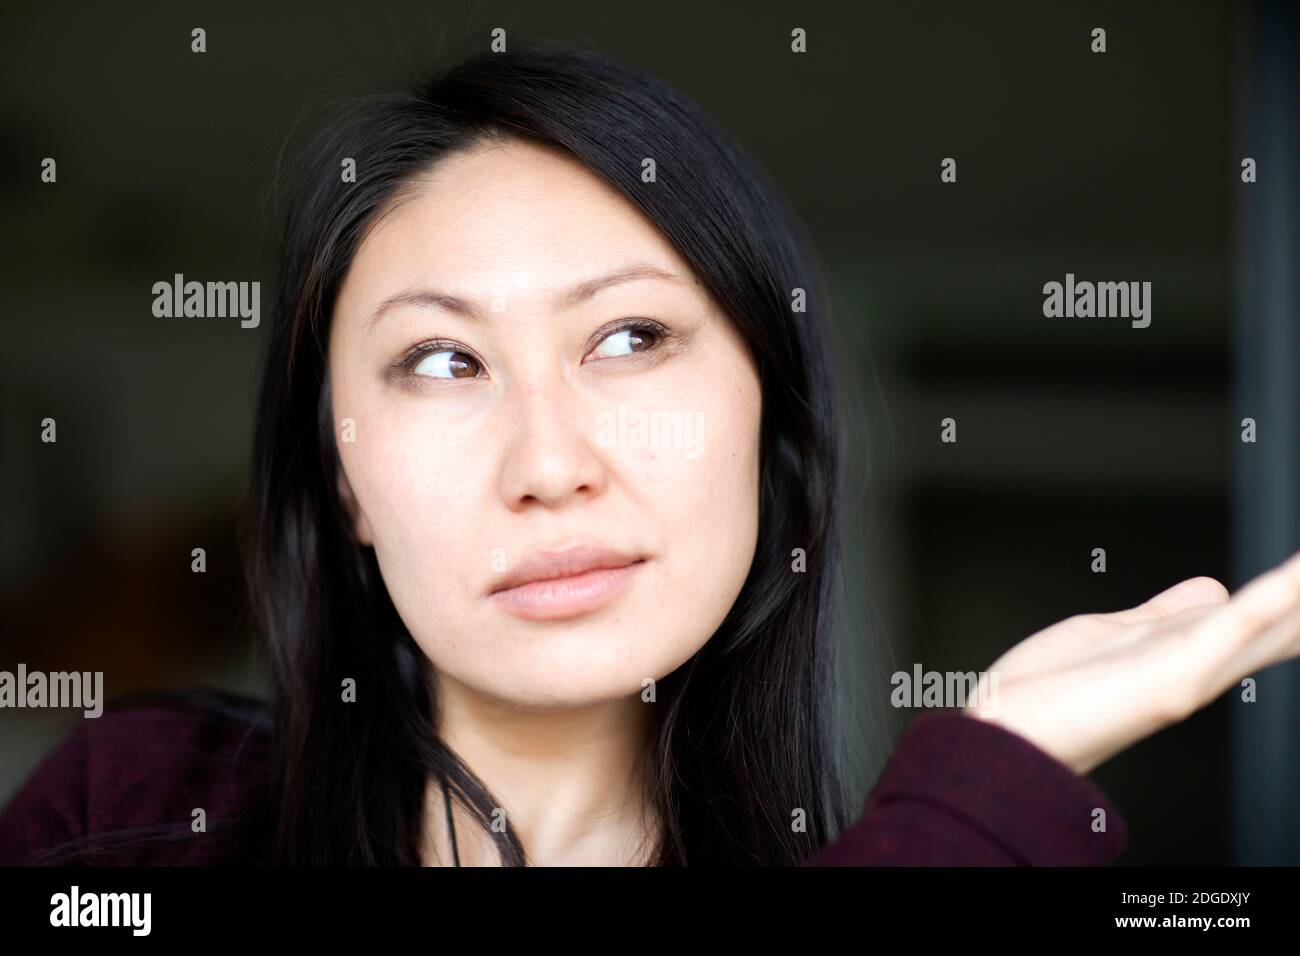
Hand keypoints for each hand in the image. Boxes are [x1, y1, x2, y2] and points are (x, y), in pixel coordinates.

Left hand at [962, 549, 1299, 774]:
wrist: (1006, 731)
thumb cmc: (1051, 692)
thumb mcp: (1122, 634)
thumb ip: (1169, 613)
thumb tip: (1213, 589)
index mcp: (1191, 649)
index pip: (1270, 616)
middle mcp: (1203, 663)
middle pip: (1287, 623)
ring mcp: (1196, 670)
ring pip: (1278, 620)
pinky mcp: (1179, 673)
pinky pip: (1239, 623)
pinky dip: (1279, 593)